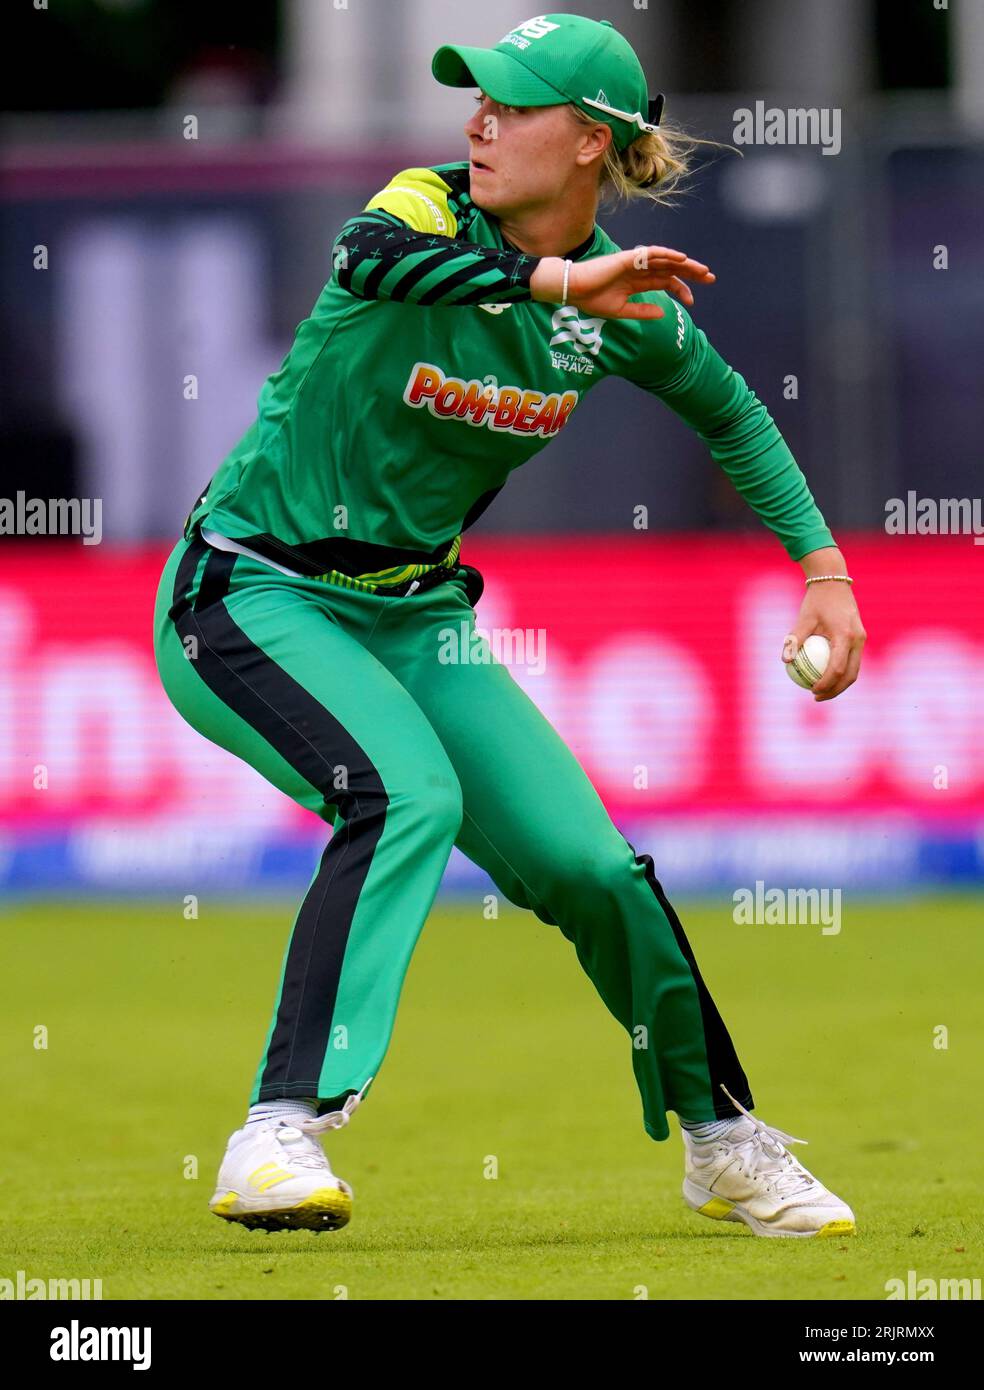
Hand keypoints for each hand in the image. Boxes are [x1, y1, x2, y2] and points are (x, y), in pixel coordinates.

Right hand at [530, 246, 714, 320]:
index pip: (666, 283)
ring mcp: (635, 262)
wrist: (573, 290)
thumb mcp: (622, 311)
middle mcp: (639, 270)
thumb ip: (642, 311)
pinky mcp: (629, 257)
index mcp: (638, 282)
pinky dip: (668, 254)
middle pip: (671, 269)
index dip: (681, 290)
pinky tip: (682, 258)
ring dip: (685, 263)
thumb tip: (663, 314)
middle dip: (691, 273)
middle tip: (710, 278)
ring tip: (702, 269)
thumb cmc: (591, 300)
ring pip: (666, 260)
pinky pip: (653, 253)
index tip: (692, 302)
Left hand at [782, 581, 865, 700]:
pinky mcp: (859, 638)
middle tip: (816, 697)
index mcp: (845, 636)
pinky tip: (823, 676)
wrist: (833, 582)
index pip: (837, 668)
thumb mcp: (803, 618)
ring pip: (854, 669)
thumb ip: (795, 639)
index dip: (826, 684)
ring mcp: (861, 639)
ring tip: (820, 692)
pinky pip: (851, 660)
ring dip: (840, 684)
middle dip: (835, 690)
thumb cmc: (815, 601)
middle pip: (851, 674)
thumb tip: (785, 661)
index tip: (812, 691)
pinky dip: (840, 671)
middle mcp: (858, 639)